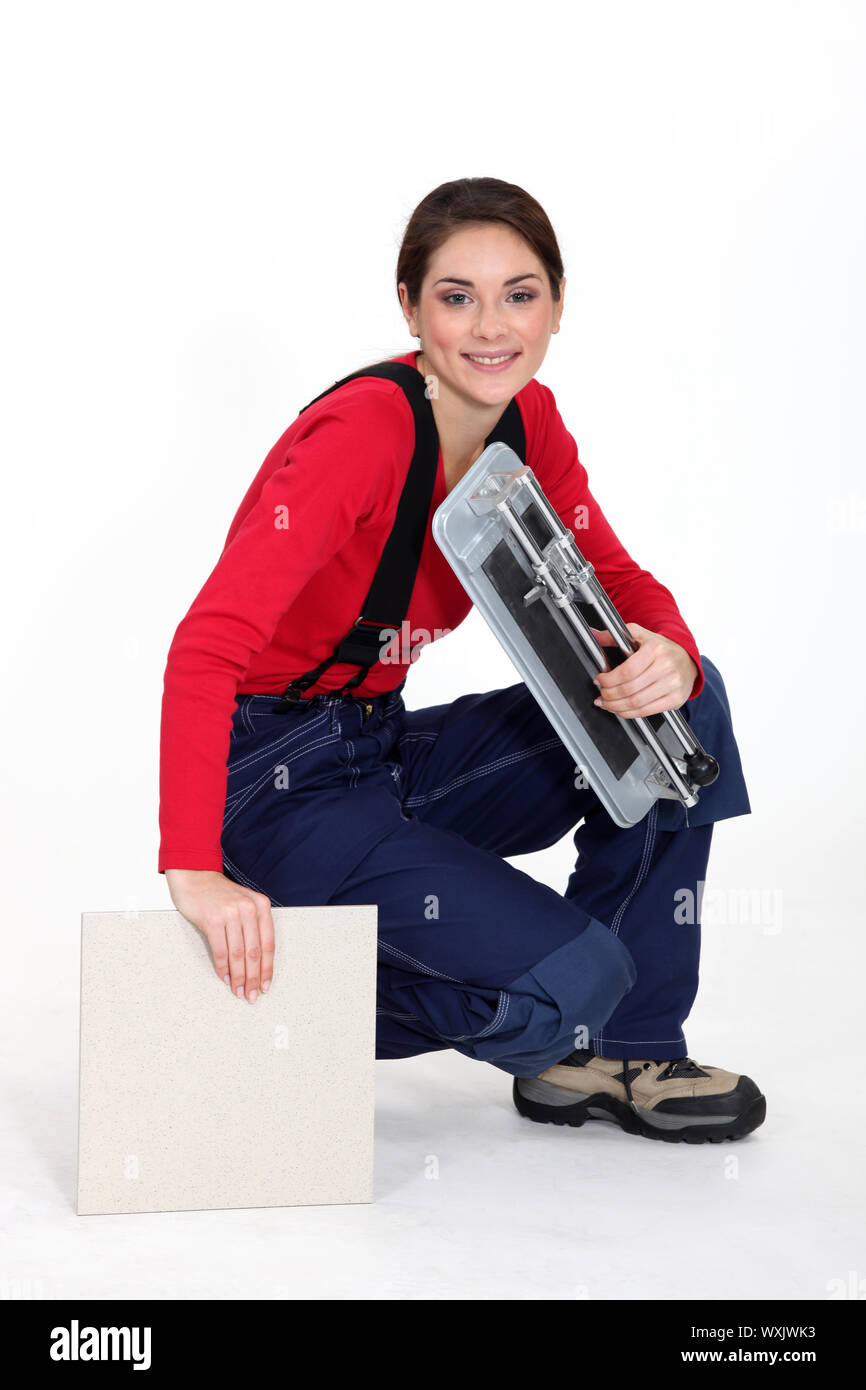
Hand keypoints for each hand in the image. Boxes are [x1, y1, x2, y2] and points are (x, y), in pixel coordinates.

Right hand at [164, 869, 274, 1002]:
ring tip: (238, 990)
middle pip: (255, 952)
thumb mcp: (243, 904)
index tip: (265, 985)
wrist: (194, 875)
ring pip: (238, 954)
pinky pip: (220, 950)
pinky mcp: (212, 919)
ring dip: (238, 977)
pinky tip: (224, 977)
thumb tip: (256, 962)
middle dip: (253, 978)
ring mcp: (230, 913)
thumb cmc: (218, 893)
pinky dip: (222, 967)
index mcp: (261, 905)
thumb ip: (252, 926)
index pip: (269, 944)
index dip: (268, 968)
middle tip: (251, 995)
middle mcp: (248, 908)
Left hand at [591, 623, 697, 718]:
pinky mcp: (675, 700)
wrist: (686, 659)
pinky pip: (646, 712)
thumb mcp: (640, 636)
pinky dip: (628, 713)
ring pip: (636, 703)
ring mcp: (672, 685)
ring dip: (615, 706)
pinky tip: (620, 709)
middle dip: (609, 694)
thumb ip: (614, 635)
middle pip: (629, 689)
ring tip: (606, 703)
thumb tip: (594, 635)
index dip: (608, 679)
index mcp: (655, 649)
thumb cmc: (661, 649)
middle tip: (601, 693)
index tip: (599, 680)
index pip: (626, 671)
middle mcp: (666, 667)